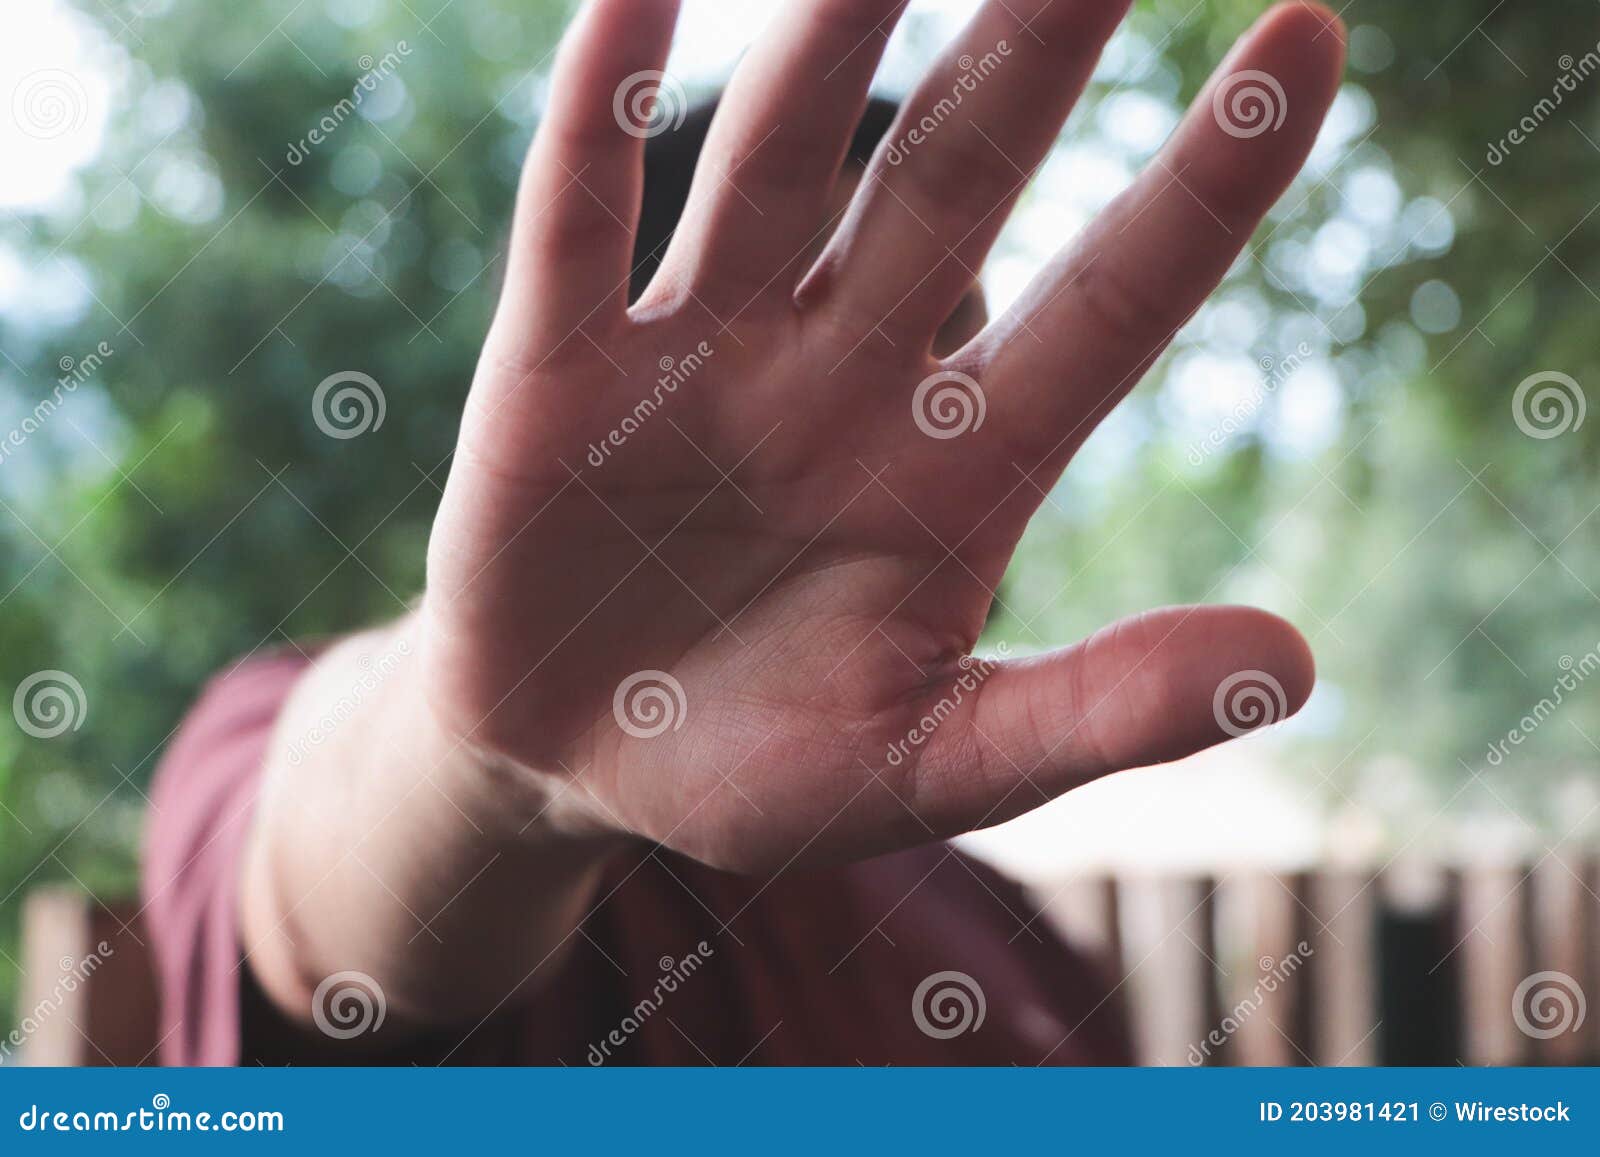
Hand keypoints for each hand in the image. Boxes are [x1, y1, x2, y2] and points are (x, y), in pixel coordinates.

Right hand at [421, 0, 1337, 872]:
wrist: (570, 766)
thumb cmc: (760, 766)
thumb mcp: (931, 766)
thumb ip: (1092, 713)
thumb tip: (1293, 664)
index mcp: (954, 470)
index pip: (1104, 307)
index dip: (1204, 184)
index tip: (1310, 36)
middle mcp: (844, 376)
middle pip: (953, 182)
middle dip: (1030, 50)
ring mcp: (700, 357)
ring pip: (781, 166)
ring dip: (837, 37)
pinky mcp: (554, 369)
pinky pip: (579, 223)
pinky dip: (600, 115)